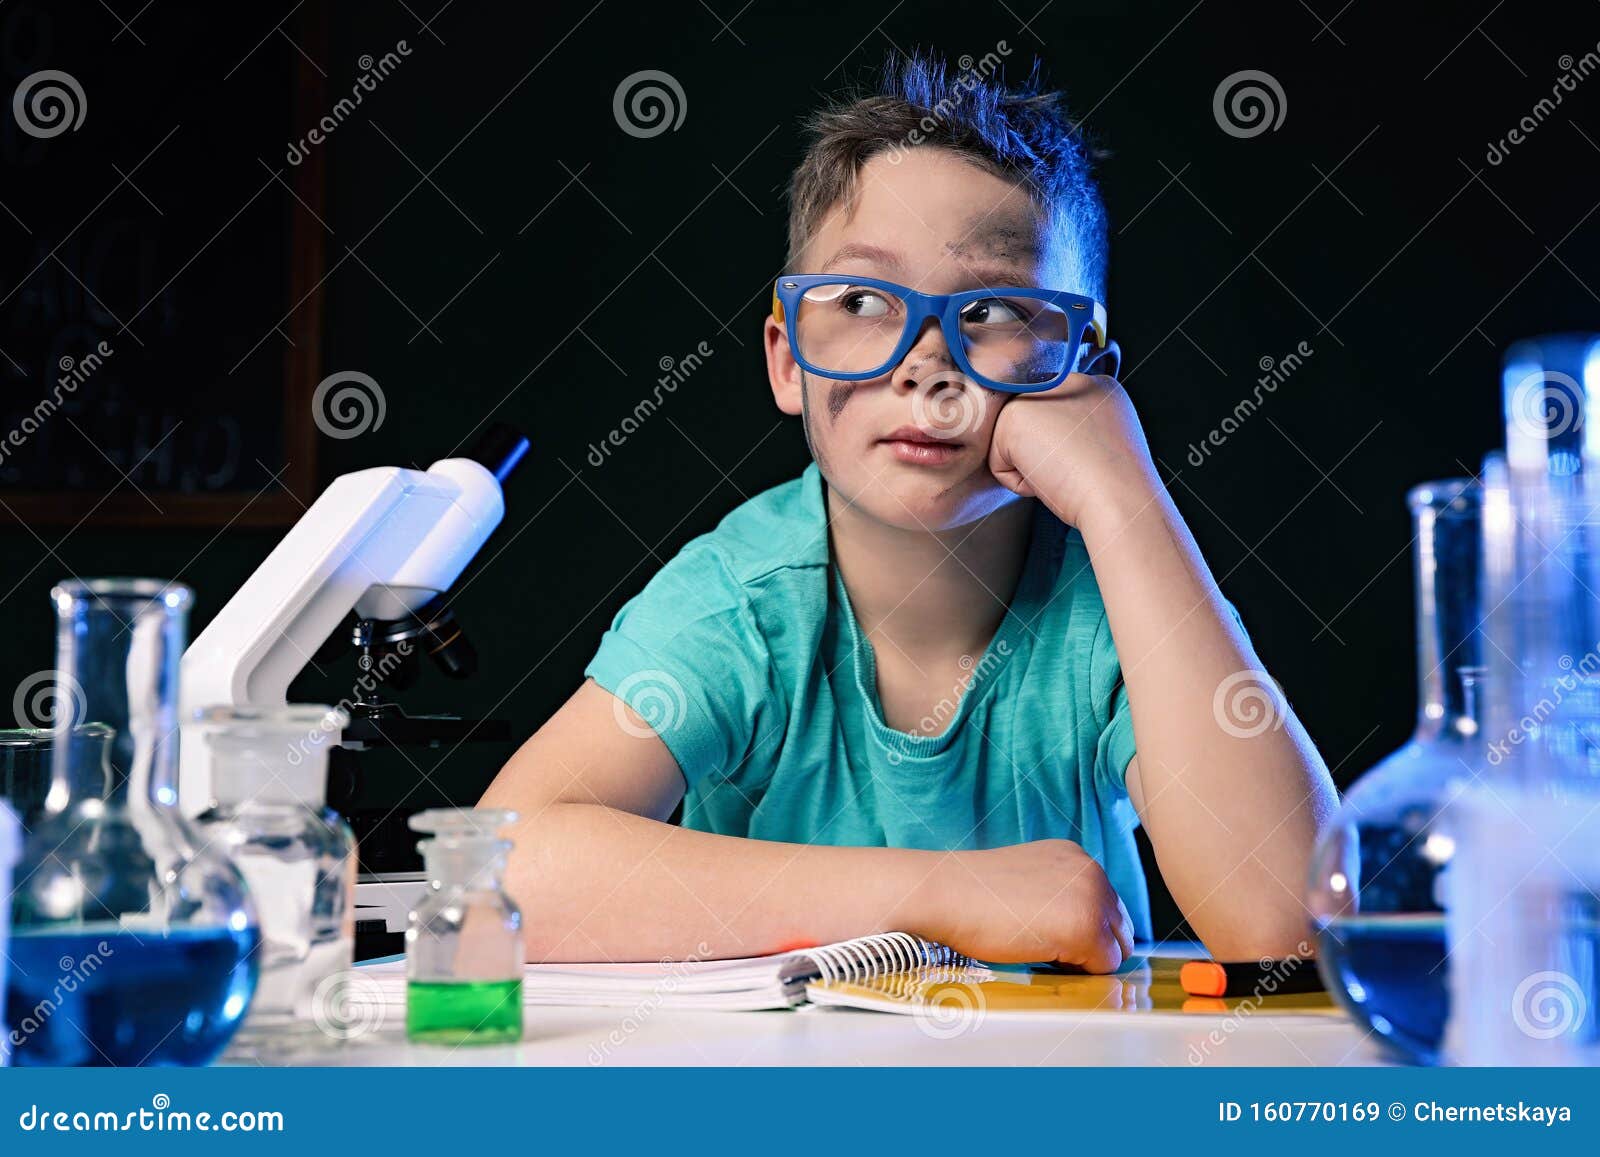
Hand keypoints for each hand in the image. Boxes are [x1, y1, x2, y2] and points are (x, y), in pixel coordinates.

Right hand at [918, 840, 1134, 971]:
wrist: (944, 894)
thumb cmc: (972, 894)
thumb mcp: (1027, 881)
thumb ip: (1059, 895)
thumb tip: (1080, 931)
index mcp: (1077, 857)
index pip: (1106, 906)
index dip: (1083, 930)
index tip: (1049, 935)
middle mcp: (1092, 871)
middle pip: (1119, 928)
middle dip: (1091, 945)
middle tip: (1044, 946)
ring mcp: (1092, 897)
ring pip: (1116, 948)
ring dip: (1085, 958)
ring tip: (1040, 947)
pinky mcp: (1086, 927)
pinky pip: (1104, 966)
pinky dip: (1078, 971)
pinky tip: (1040, 953)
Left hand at [987, 372, 1160, 536]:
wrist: (1118, 497)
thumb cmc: (1116, 487)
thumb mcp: (1105, 444)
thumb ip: (1077, 430)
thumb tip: (1048, 444)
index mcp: (1097, 386)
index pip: (1056, 419)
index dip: (1064, 451)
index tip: (1087, 464)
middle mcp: (1064, 380)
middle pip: (1032, 430)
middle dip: (1045, 458)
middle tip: (1077, 468)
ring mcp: (1038, 394)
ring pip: (1013, 446)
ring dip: (1033, 470)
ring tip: (1066, 471)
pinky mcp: (1013, 416)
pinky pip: (998, 464)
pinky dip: (1020, 482)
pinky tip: (1051, 475)